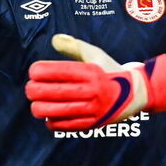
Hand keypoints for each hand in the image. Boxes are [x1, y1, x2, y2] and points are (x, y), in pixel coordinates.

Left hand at [26, 35, 165, 129]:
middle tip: (30, 88)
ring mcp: (94, 109)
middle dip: (35, 90)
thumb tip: (54, 39)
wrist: (135, 94)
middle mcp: (93, 90)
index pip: (59, 71)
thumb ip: (74, 46)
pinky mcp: (93, 123)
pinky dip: (52, 121)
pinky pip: (65, 125)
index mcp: (92, 71)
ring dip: (39, 107)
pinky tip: (48, 115)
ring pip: (56, 111)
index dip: (40, 71)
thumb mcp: (96, 55)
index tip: (33, 71)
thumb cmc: (109, 71)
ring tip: (36, 103)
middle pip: (54, 92)